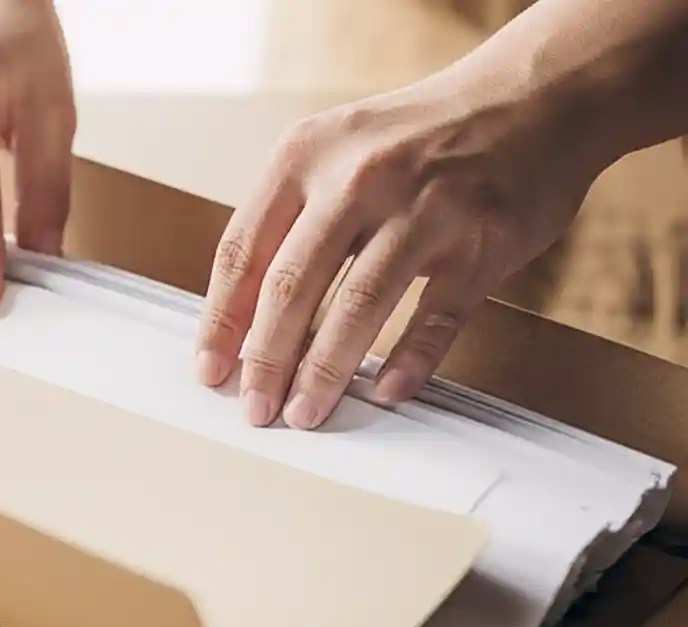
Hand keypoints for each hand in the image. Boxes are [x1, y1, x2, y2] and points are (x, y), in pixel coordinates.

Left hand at [195, 68, 608, 428]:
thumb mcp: (335, 151)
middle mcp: (357, 178)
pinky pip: (435, 317)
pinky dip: (408, 362)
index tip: (209, 370)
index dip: (220, 320)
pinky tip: (386, 392)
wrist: (532, 97)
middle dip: (266, 359)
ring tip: (306, 412)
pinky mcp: (482, 241)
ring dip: (325, 372)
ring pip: (357, 307)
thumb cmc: (417, 140)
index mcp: (304, 155)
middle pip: (291, 285)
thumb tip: (244, 318)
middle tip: (256, 408)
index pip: (243, 251)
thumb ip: (289, 221)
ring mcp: (423, 209)